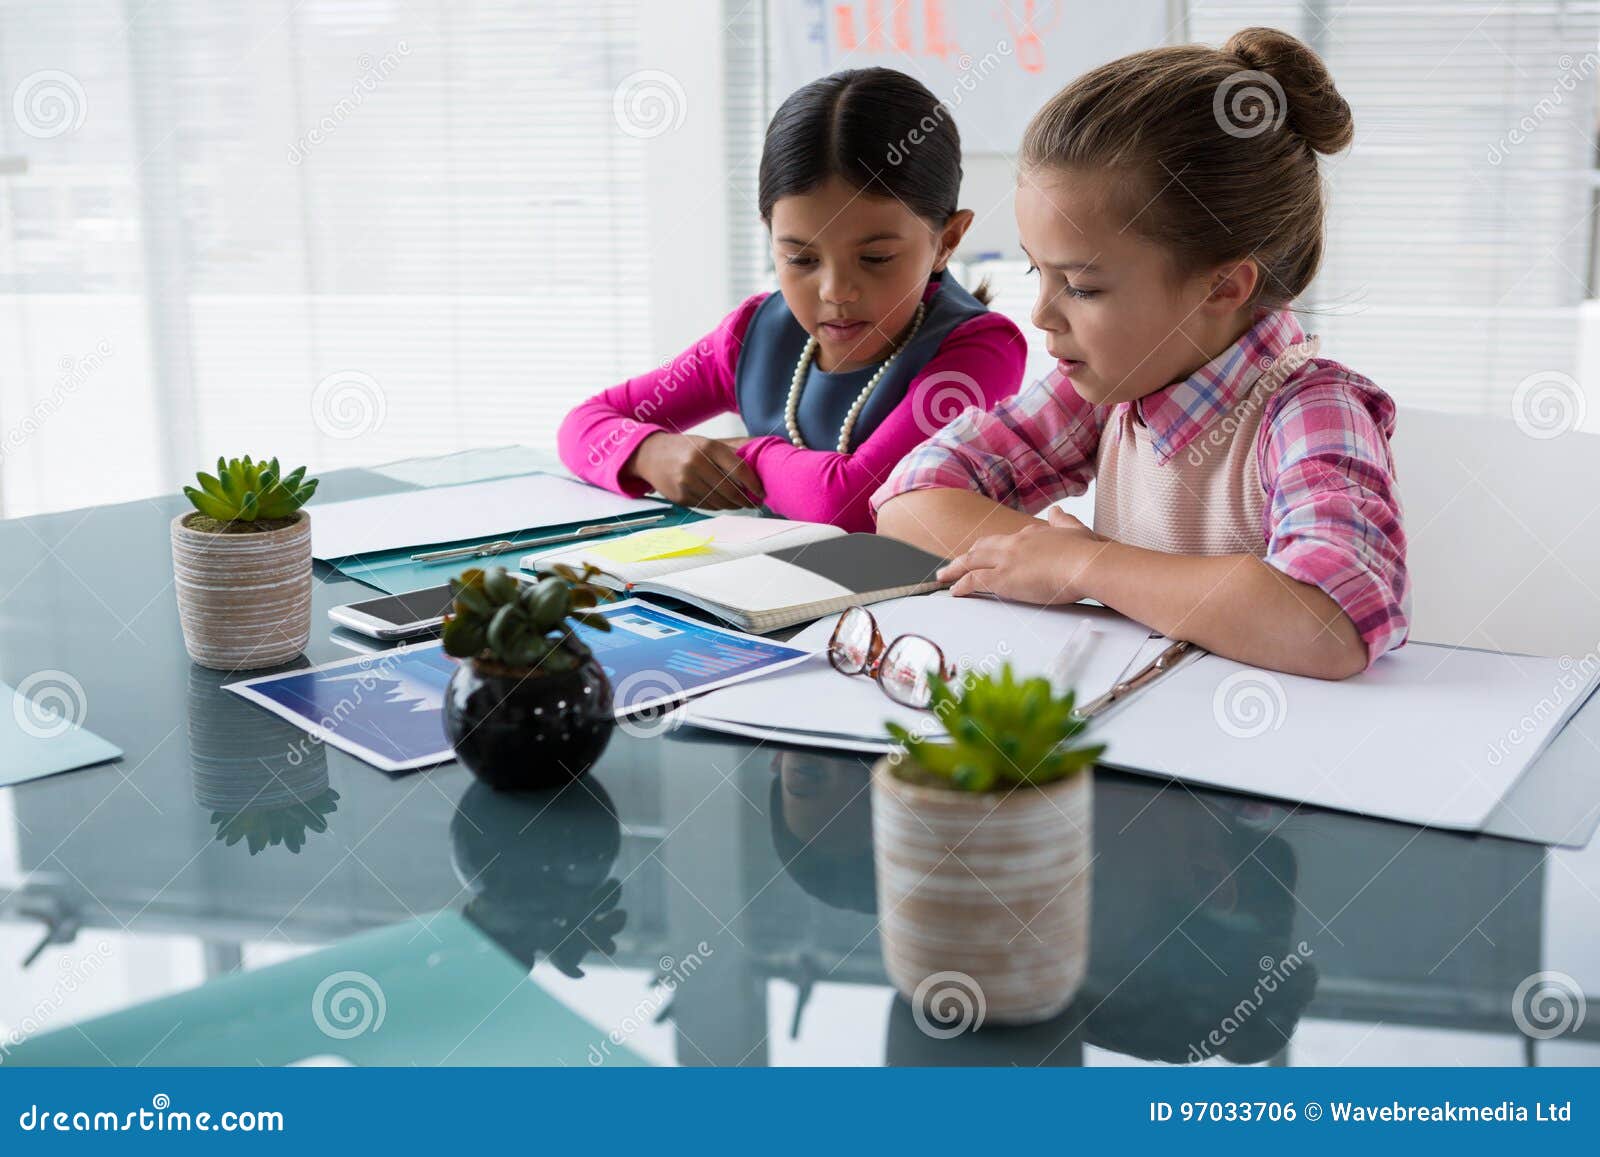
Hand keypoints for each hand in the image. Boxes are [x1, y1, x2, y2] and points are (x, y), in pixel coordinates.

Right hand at [626, 432, 764, 509]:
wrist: (650, 455)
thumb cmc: (685, 448)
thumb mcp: (707, 443)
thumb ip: (729, 455)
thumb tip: (755, 474)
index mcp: (708, 447)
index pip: (739, 469)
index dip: (754, 484)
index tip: (761, 492)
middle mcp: (696, 463)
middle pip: (730, 490)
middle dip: (745, 499)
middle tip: (753, 502)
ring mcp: (686, 482)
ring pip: (720, 502)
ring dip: (733, 505)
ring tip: (739, 503)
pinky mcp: (680, 497)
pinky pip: (707, 506)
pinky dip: (718, 506)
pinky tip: (722, 502)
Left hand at [935, 507, 1106, 605]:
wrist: (1087, 564)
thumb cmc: (1087, 552)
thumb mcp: (1075, 529)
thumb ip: (1063, 520)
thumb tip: (1057, 511)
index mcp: (1031, 534)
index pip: (1006, 540)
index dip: (994, 548)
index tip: (987, 553)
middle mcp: (1014, 543)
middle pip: (982, 547)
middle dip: (967, 555)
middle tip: (955, 563)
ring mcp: (1006, 560)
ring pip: (971, 562)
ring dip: (954, 568)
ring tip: (944, 576)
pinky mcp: (1003, 578)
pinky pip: (973, 581)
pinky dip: (961, 585)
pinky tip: (954, 591)